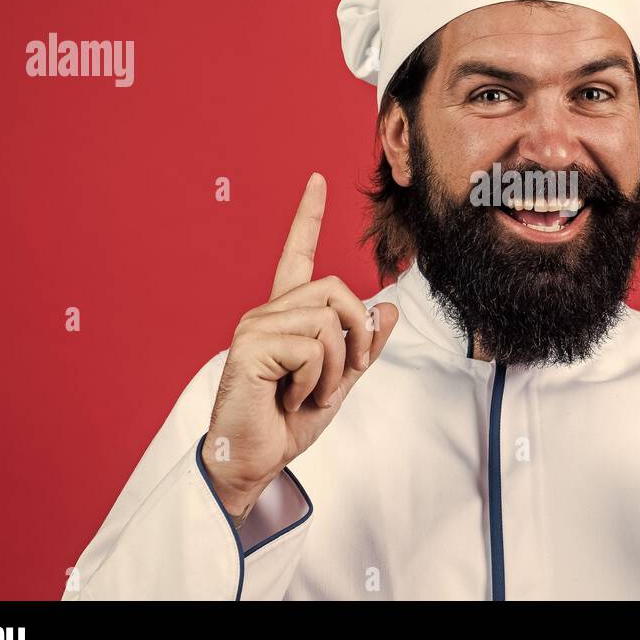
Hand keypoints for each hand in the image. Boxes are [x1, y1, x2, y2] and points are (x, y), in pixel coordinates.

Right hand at [202, 173, 398, 517]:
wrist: (253, 461)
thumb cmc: (285, 423)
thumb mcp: (338, 382)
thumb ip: (364, 346)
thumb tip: (391, 307)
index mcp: (285, 316)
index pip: (297, 255)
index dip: (308, 217)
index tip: (317, 179)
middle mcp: (266, 313)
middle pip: (334, 289)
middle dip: (357, 333)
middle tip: (348, 373)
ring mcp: (254, 327)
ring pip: (327, 322)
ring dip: (336, 369)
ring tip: (311, 395)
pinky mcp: (249, 347)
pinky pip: (310, 349)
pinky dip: (315, 383)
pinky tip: (291, 400)